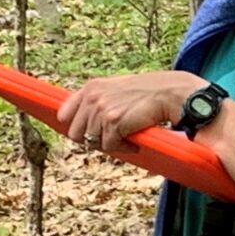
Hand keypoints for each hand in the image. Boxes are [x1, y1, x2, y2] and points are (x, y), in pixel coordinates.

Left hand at [57, 72, 207, 153]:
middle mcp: (93, 97)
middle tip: (112, 138)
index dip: (76, 127)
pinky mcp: (113, 122)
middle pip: (75, 133)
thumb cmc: (148, 93)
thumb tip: (82, 124)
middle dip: (92, 140)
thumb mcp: (116, 89)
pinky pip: (110, 147)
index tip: (87, 133)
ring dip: (111, 144)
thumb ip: (97, 101)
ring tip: (127, 137)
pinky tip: (134, 141)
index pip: (64, 114)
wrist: (170, 93)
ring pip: (92, 142)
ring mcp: (101, 110)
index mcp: (91, 87)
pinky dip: (124, 148)